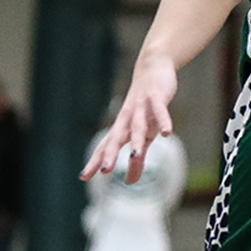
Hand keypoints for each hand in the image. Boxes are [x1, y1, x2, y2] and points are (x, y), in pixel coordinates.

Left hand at [80, 53, 177, 184]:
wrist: (152, 67)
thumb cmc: (146, 106)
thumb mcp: (144, 133)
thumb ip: (138, 158)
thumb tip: (130, 182)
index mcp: (122, 127)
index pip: (105, 146)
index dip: (95, 160)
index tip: (83, 176)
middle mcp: (128, 118)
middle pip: (117, 137)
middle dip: (111, 153)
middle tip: (105, 171)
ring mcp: (142, 107)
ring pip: (138, 126)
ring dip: (136, 141)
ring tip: (134, 156)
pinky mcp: (157, 97)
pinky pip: (160, 111)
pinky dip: (163, 121)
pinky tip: (167, 133)